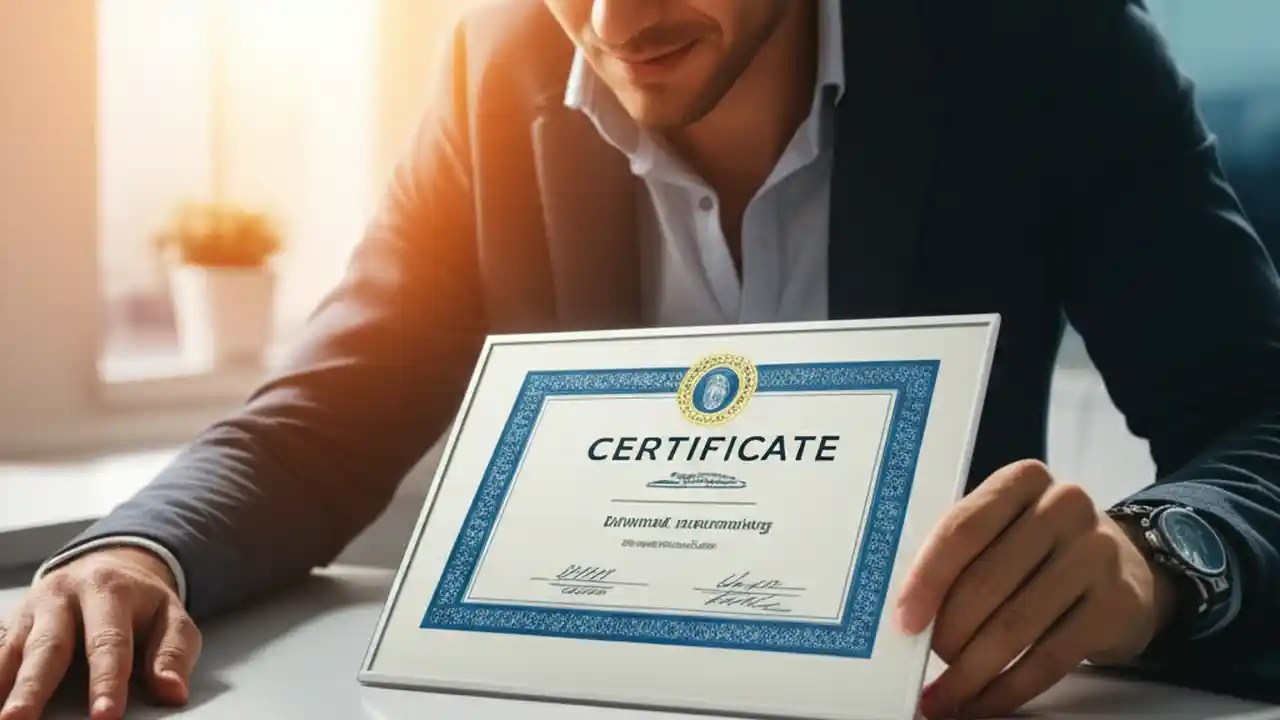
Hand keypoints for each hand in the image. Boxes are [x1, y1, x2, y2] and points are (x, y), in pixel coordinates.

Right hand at [0, 547, 200, 719]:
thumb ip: (173, 654)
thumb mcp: (171, 618)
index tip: (105, 716)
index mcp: (109, 590)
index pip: (108, 642)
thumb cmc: (141, 603)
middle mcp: (63, 596)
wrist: (108, 565)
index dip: (107, 681)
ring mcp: (31, 609)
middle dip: (34, 687)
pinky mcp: (11, 623)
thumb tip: (173, 691)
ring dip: (4, 685)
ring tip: (2, 717)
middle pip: (48, 646)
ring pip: (13, 649)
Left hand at [897, 460, 1177, 718]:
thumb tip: (906, 613)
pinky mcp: (1118, 604)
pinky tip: (983, 703)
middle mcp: (1065, 507)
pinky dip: (1009, 688)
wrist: (1126, 569)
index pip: (963, 528)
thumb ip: (957, 554)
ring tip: (946, 695)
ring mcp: (1097, 553)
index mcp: (1023, 480)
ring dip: (972, 671)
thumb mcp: (1002, 531)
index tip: (904, 621)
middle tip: (926, 662)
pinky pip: (1052, 657)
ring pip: (1017, 624)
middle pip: (987, 580)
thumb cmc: (1039, 550)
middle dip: (948, 633)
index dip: (927, 579)